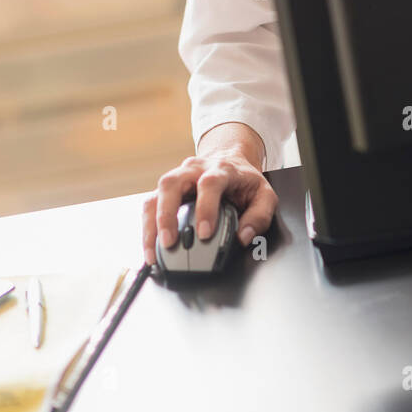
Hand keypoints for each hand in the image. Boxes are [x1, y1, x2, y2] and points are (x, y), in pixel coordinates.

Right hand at [142, 124, 277, 263]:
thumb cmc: (245, 180)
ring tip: (153, 252)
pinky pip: (149, 205)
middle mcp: (194, 170)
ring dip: (151, 224)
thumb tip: (244, 236)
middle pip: (172, 183)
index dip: (205, 207)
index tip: (204, 233)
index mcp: (221, 169)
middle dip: (167, 215)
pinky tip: (149, 247)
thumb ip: (260, 216)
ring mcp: (177, 178)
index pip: (209, 183)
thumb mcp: (264, 195)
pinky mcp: (165, 190)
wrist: (230, 159)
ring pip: (155, 194)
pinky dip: (146, 228)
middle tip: (170, 242)